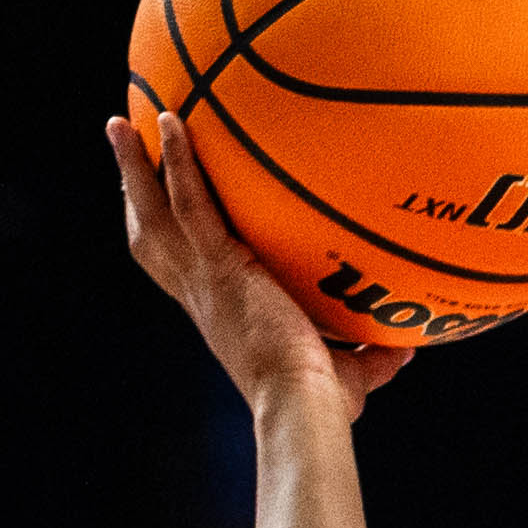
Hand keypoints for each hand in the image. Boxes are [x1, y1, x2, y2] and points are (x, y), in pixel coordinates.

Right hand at [105, 111, 415, 419]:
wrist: (302, 405)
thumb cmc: (321, 405)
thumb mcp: (347, 375)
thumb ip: (373, 358)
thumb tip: (407, 350)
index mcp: (219, 312)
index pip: (180, 266)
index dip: (165, 235)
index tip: (157, 204)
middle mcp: (199, 294)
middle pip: (150, 232)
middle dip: (133, 189)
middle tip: (122, 147)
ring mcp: (203, 278)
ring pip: (154, 210)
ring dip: (134, 165)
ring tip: (119, 123)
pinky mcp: (220, 265)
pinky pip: (189, 201)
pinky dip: (178, 161)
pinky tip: (172, 123)